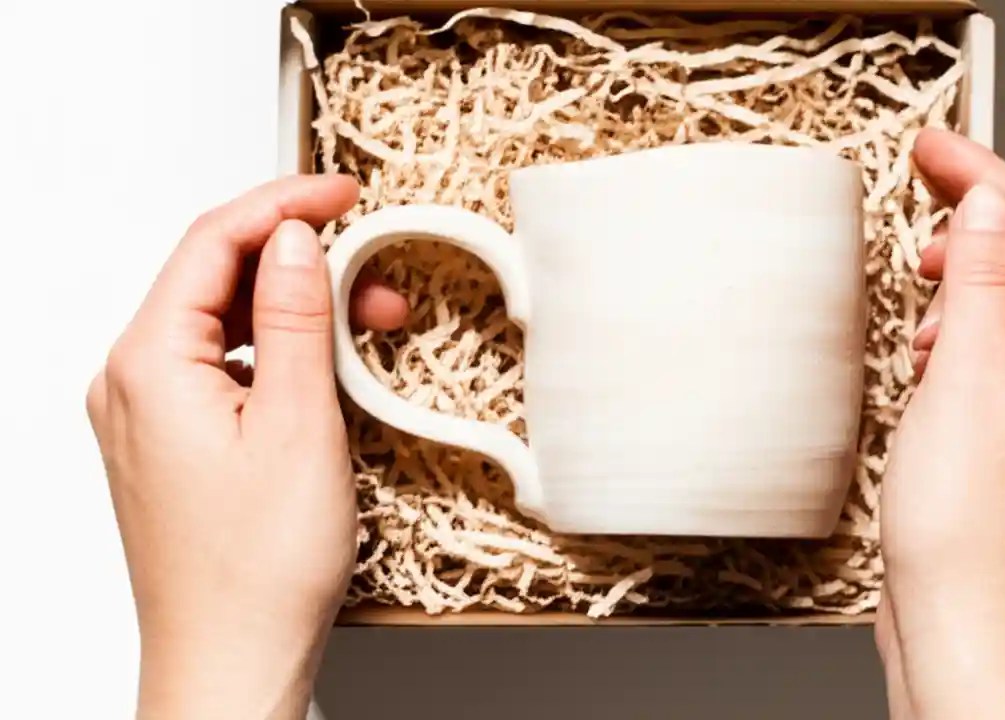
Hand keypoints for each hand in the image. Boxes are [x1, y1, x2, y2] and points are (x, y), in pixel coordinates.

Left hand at [86, 176, 406, 718]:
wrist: (232, 660)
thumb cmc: (256, 570)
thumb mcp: (296, 423)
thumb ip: (292, 318)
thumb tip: (295, 240)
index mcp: (147, 364)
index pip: (212, 242)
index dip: (284, 202)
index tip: (343, 191)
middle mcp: (131, 382)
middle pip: (216, 279)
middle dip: (301, 264)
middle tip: (377, 277)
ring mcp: (148, 415)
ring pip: (223, 323)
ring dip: (295, 311)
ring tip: (366, 329)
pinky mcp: (173, 443)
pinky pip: (222, 367)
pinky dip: (275, 352)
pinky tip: (323, 369)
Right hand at [875, 130, 1004, 718]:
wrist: (966, 628)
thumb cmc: (972, 530)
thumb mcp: (965, 378)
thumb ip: (978, 283)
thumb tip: (983, 211)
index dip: (979, 176)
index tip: (931, 146)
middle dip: (969, 230)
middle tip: (913, 204)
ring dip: (956, 290)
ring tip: (915, 305)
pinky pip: (992, 356)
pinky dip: (954, 340)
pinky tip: (925, 362)